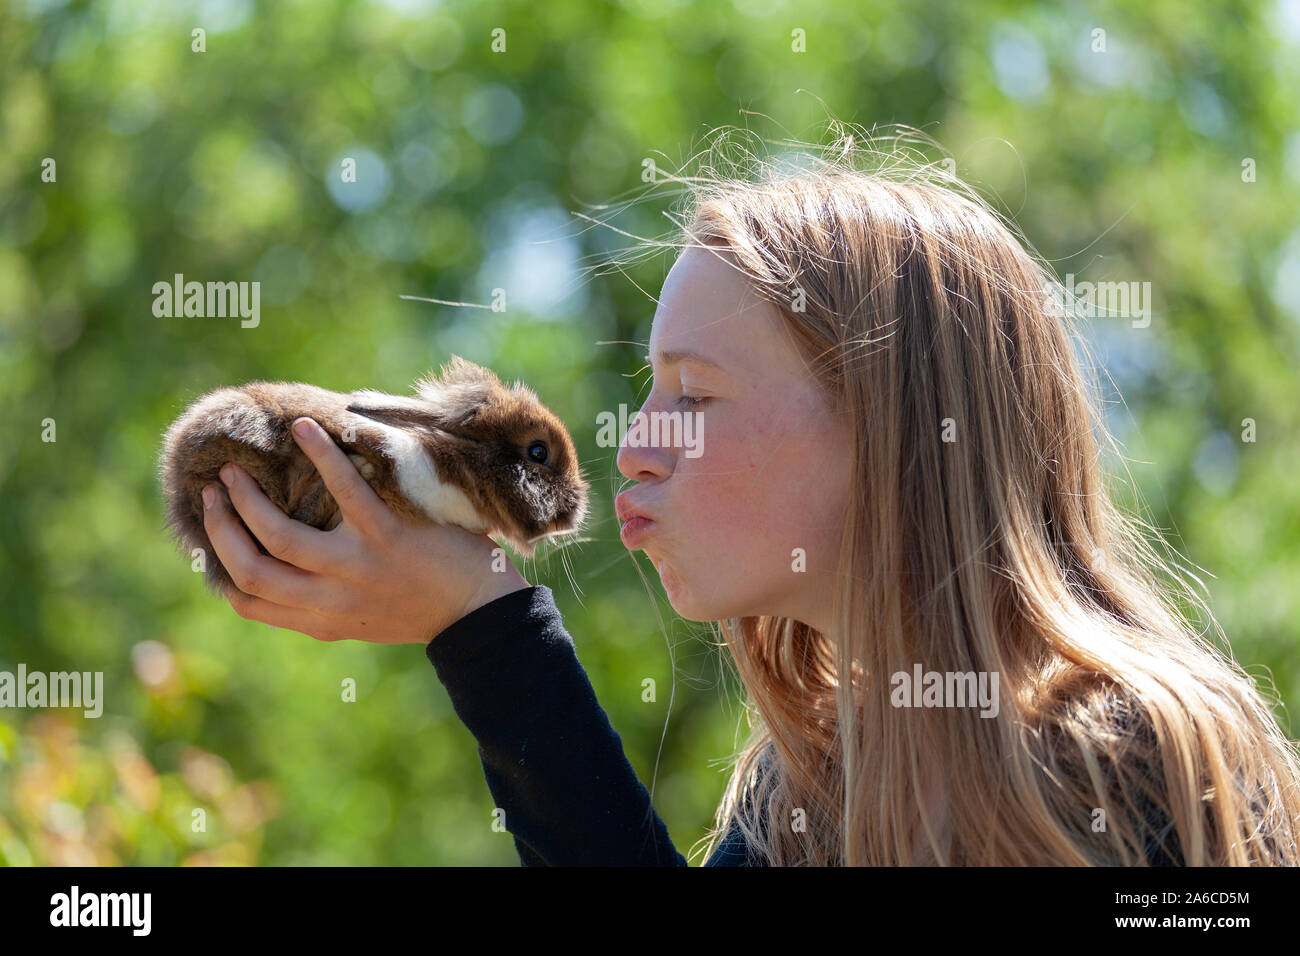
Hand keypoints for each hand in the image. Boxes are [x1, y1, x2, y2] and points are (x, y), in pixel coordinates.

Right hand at [200, 416, 530, 643]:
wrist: (481, 612)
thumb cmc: (421, 606)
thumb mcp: (361, 619)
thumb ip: (321, 602)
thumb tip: (284, 569)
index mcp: (320, 621)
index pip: (248, 600)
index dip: (220, 564)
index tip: (212, 532)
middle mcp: (331, 600)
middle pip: (250, 567)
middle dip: (220, 526)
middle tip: (214, 490)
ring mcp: (357, 567)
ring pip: (278, 535)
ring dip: (247, 498)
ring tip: (236, 469)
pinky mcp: (387, 536)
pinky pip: (344, 489)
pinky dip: (321, 454)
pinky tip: (306, 428)